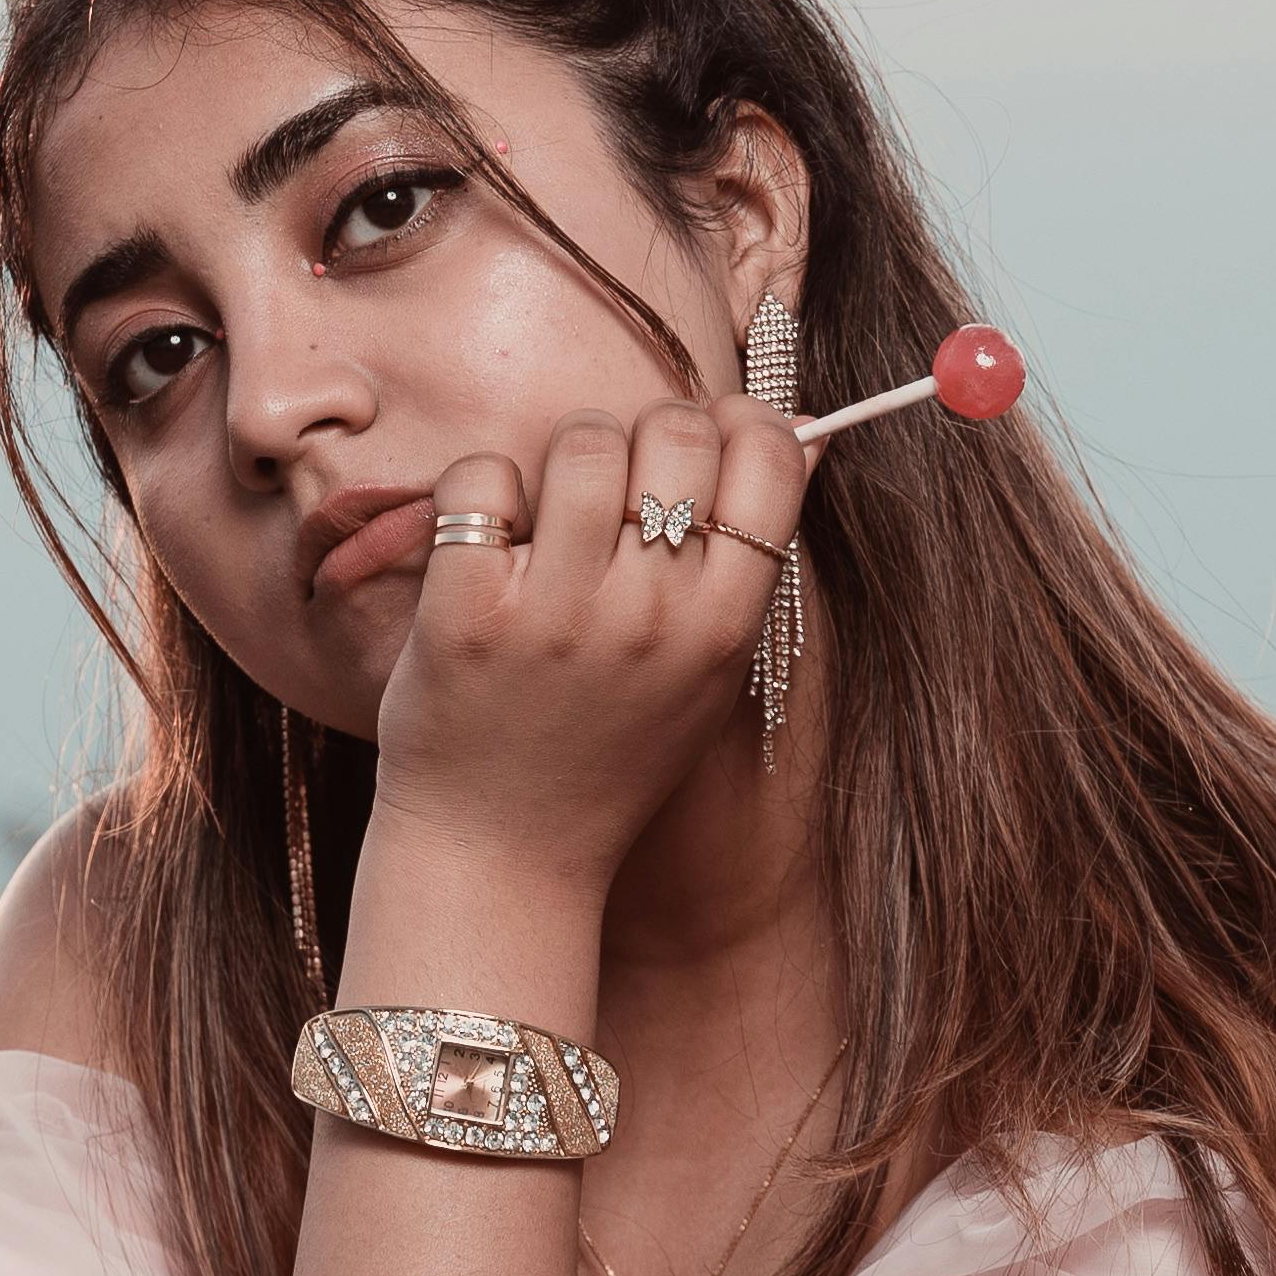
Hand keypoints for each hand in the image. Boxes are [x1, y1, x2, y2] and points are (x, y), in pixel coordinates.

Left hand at [365, 396, 810, 891]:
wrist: (501, 854)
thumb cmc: (610, 750)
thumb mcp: (709, 671)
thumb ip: (749, 564)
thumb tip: (808, 428)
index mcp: (724, 626)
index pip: (772, 457)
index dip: (743, 422)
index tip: (711, 436)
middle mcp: (651, 616)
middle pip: (677, 431)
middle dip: (647, 434)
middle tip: (619, 483)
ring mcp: (558, 614)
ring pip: (582, 441)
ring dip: (562, 457)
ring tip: (550, 513)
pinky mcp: (467, 612)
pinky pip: (481, 479)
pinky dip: (479, 491)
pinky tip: (482, 539)